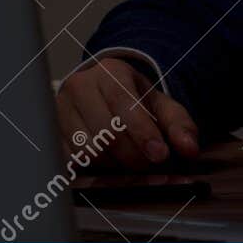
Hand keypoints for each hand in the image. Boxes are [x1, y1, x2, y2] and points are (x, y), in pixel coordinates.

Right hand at [56, 57, 199, 169]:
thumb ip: (179, 124)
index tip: (161, 155)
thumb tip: (189, 149)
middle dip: (134, 156)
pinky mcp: (52, 132)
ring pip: (89, 151)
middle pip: (107, 133)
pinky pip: (72, 162)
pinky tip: (109, 165)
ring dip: (115, 165)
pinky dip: (95, 170)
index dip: (143, 132)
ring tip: (129, 160)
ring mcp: (61, 109)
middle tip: (149, 163)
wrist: (100, 90)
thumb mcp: (160, 103)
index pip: (123, 103)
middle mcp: (80, 86)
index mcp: (110, 72)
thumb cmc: (132, 99)